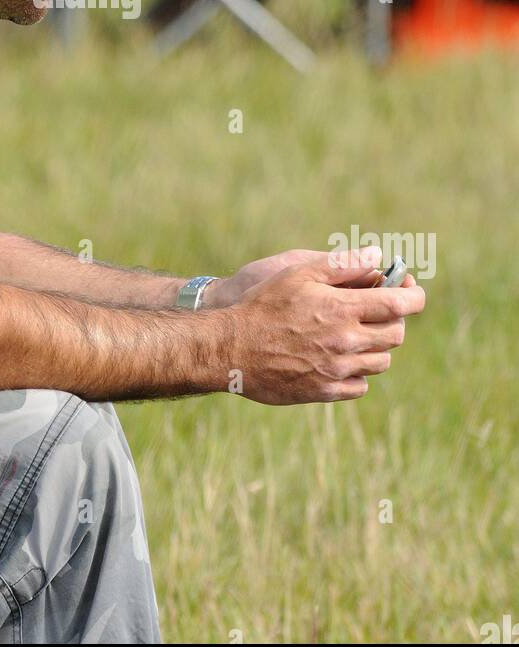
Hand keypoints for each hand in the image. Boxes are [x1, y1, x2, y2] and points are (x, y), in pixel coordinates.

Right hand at [223, 248, 424, 404]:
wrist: (232, 348)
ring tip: (355, 332)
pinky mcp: (326, 390)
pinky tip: (340, 357)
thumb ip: (343, 264)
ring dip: (376, 345)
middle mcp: (347, 342)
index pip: (400, 304)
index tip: (411, 290)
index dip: (413, 295)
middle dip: (393, 319)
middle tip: (377, 309)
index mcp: (343, 309)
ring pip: (381, 361)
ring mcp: (338, 369)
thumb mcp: (299, 272)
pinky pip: (360, 385)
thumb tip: (378, 255)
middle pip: (396, 334)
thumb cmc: (263, 304)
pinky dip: (358, 371)